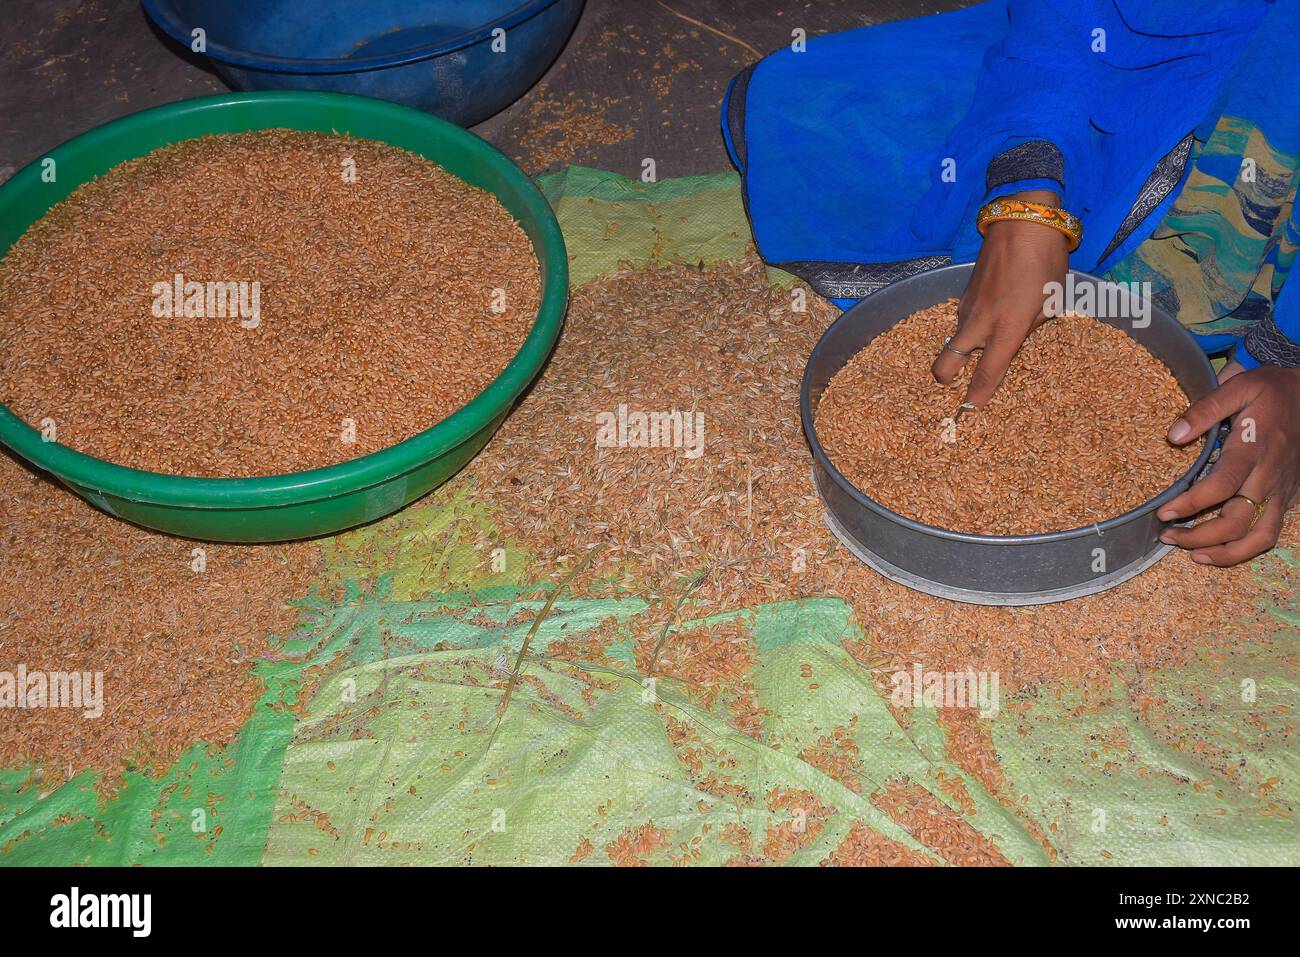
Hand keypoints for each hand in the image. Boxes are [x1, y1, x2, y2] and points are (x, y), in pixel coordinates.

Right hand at [932, 190, 1069, 406]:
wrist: (1022, 220)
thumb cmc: (1046, 260)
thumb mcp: (1052, 298)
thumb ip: (1033, 324)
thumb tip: (1020, 334)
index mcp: (1009, 327)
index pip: (988, 371)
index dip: (978, 394)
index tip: (970, 410)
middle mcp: (981, 322)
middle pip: (945, 363)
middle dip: (946, 377)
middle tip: (956, 380)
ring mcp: (967, 307)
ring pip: (955, 340)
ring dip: (963, 348)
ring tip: (985, 340)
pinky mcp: (963, 294)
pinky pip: (962, 319)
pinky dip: (971, 325)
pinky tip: (990, 312)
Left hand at [1157, 362, 1299, 564]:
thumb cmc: (1270, 390)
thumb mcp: (1238, 387)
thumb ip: (1204, 410)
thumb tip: (1173, 436)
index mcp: (1254, 449)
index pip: (1221, 487)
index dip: (1191, 504)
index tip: (1163, 513)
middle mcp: (1270, 476)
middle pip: (1238, 522)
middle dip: (1200, 537)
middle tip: (1167, 536)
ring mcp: (1284, 490)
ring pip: (1261, 537)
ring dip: (1227, 553)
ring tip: (1195, 555)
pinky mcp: (1291, 497)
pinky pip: (1272, 531)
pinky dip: (1247, 546)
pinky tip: (1222, 547)